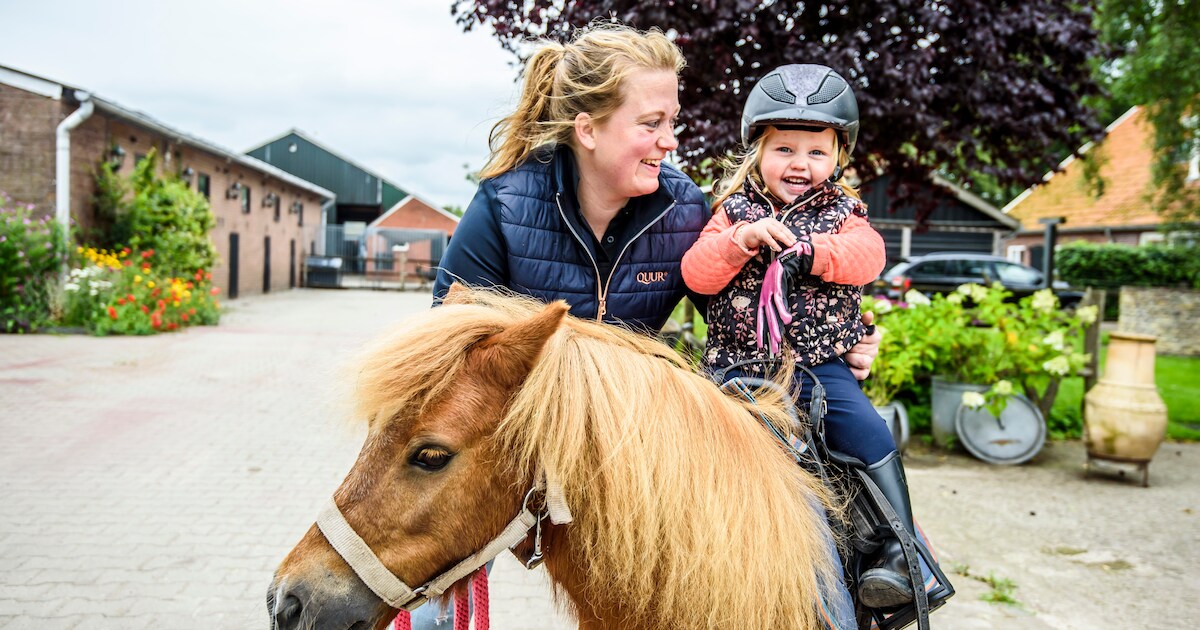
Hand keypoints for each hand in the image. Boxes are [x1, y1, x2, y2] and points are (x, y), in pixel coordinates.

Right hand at [736, 218, 796, 251]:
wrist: (745, 234)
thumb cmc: (758, 235)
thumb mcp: (769, 234)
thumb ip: (776, 236)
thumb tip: (787, 241)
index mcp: (772, 221)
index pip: (783, 227)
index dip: (789, 233)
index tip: (795, 239)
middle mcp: (768, 222)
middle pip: (781, 229)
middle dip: (788, 236)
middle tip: (794, 242)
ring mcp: (763, 226)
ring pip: (776, 232)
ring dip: (784, 239)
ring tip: (789, 244)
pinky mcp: (759, 232)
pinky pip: (768, 238)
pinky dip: (774, 243)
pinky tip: (778, 248)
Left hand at [756, 238, 813, 355]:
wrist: (797, 253)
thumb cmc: (792, 272)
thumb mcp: (785, 289)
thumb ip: (783, 303)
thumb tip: (783, 318)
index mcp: (766, 295)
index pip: (763, 316)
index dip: (763, 331)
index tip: (764, 346)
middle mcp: (766, 292)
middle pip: (766, 316)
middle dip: (768, 333)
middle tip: (770, 349)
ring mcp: (771, 286)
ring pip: (772, 309)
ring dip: (776, 325)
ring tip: (778, 339)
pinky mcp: (778, 279)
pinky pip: (781, 297)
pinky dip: (783, 309)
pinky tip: (786, 320)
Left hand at [845, 311, 880, 380]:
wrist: (842, 349)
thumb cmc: (849, 335)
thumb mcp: (854, 326)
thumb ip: (861, 320)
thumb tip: (869, 314)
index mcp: (875, 336)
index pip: (868, 336)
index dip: (855, 337)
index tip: (848, 335)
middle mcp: (875, 349)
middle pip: (861, 349)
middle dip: (849, 347)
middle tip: (843, 345)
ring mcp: (870, 361)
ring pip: (862, 361)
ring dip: (850, 358)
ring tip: (844, 354)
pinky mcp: (865, 372)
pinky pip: (861, 374)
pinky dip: (852, 371)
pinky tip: (846, 365)